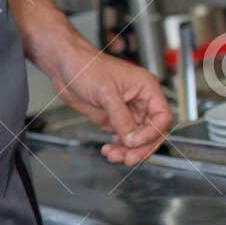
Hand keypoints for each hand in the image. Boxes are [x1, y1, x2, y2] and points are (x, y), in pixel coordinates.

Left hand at [50, 42, 172, 165]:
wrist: (64, 66)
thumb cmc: (86, 67)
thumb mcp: (106, 93)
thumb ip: (121, 118)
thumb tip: (132, 140)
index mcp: (146, 88)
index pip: (162, 117)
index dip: (152, 133)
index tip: (135, 143)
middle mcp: (140, 100)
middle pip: (152, 131)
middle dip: (141, 147)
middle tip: (128, 158)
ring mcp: (127, 110)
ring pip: (138, 137)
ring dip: (128, 150)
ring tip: (112, 155)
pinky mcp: (114, 118)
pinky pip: (124, 137)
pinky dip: (119, 147)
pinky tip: (109, 150)